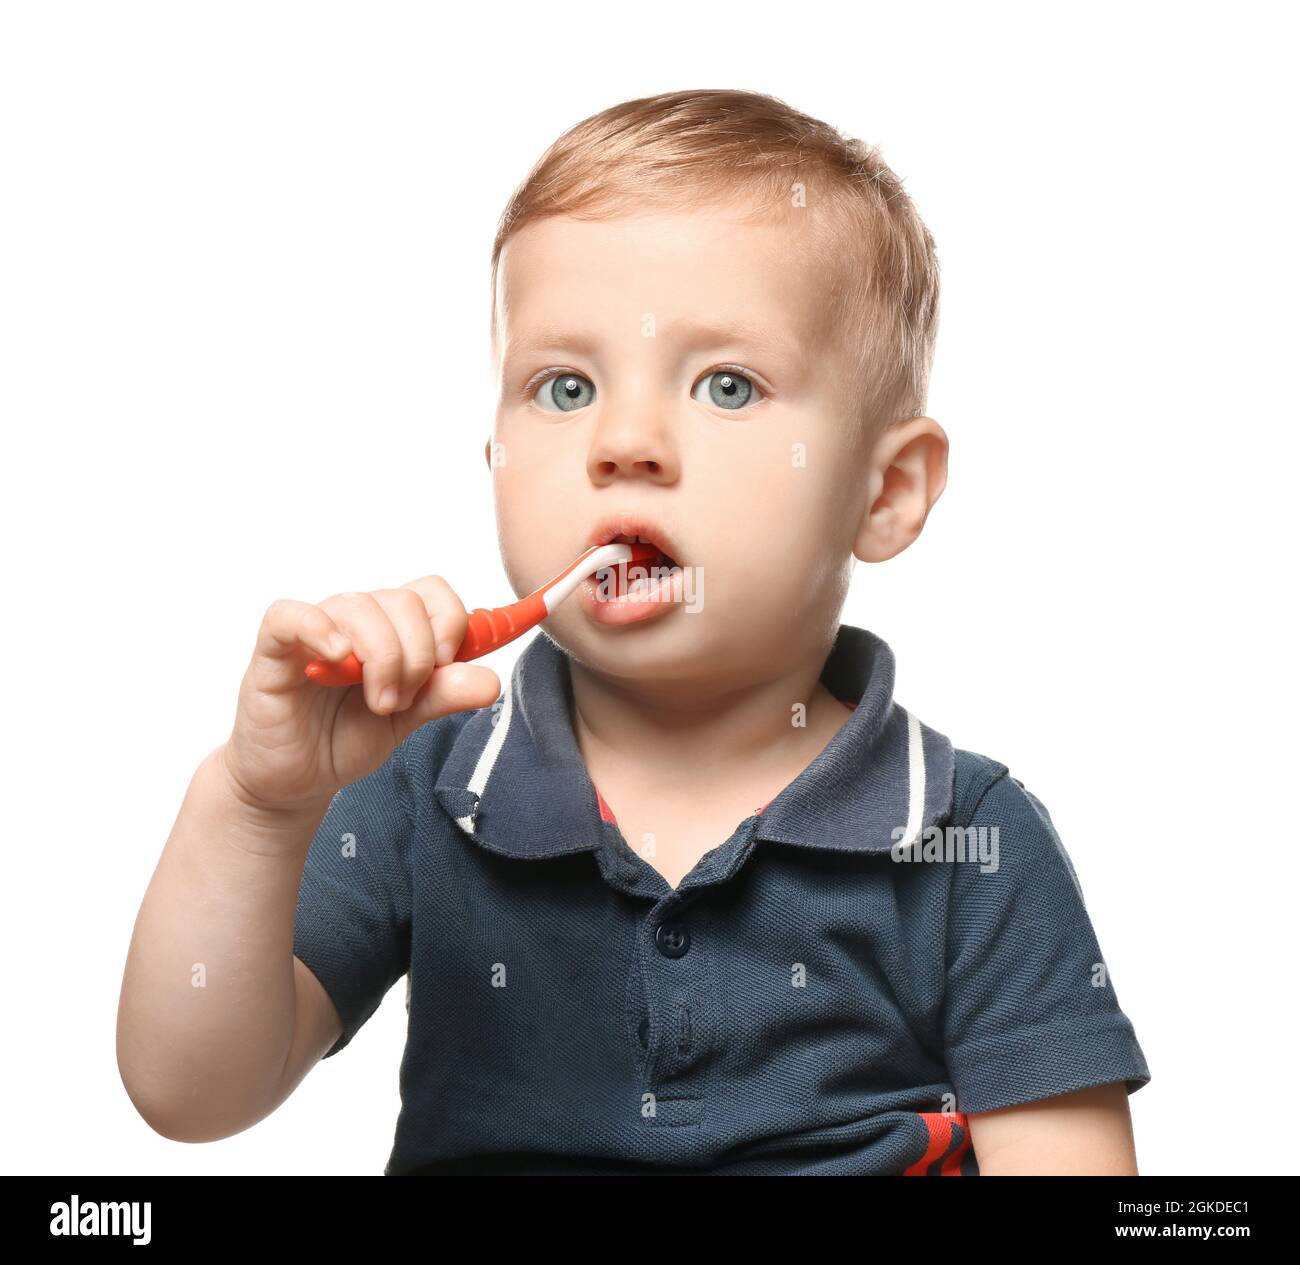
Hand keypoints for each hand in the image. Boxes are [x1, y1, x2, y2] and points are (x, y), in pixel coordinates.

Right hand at [221, 575, 500, 815]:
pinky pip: (289, 616)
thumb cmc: (346, 738)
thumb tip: (490, 680)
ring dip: (382, 659)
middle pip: (403, 601)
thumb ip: (444, 694)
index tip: (445, 665)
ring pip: (360, 607)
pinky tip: (338, 657)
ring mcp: (314, 630)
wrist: (297, 778)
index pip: (432, 592)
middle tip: (404, 701)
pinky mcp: (274, 650)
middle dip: (417, 657)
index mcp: (393, 627)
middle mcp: (356, 619)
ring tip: (380, 704)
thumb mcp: (408, 719)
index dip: (449, 622)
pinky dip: (317, 629)